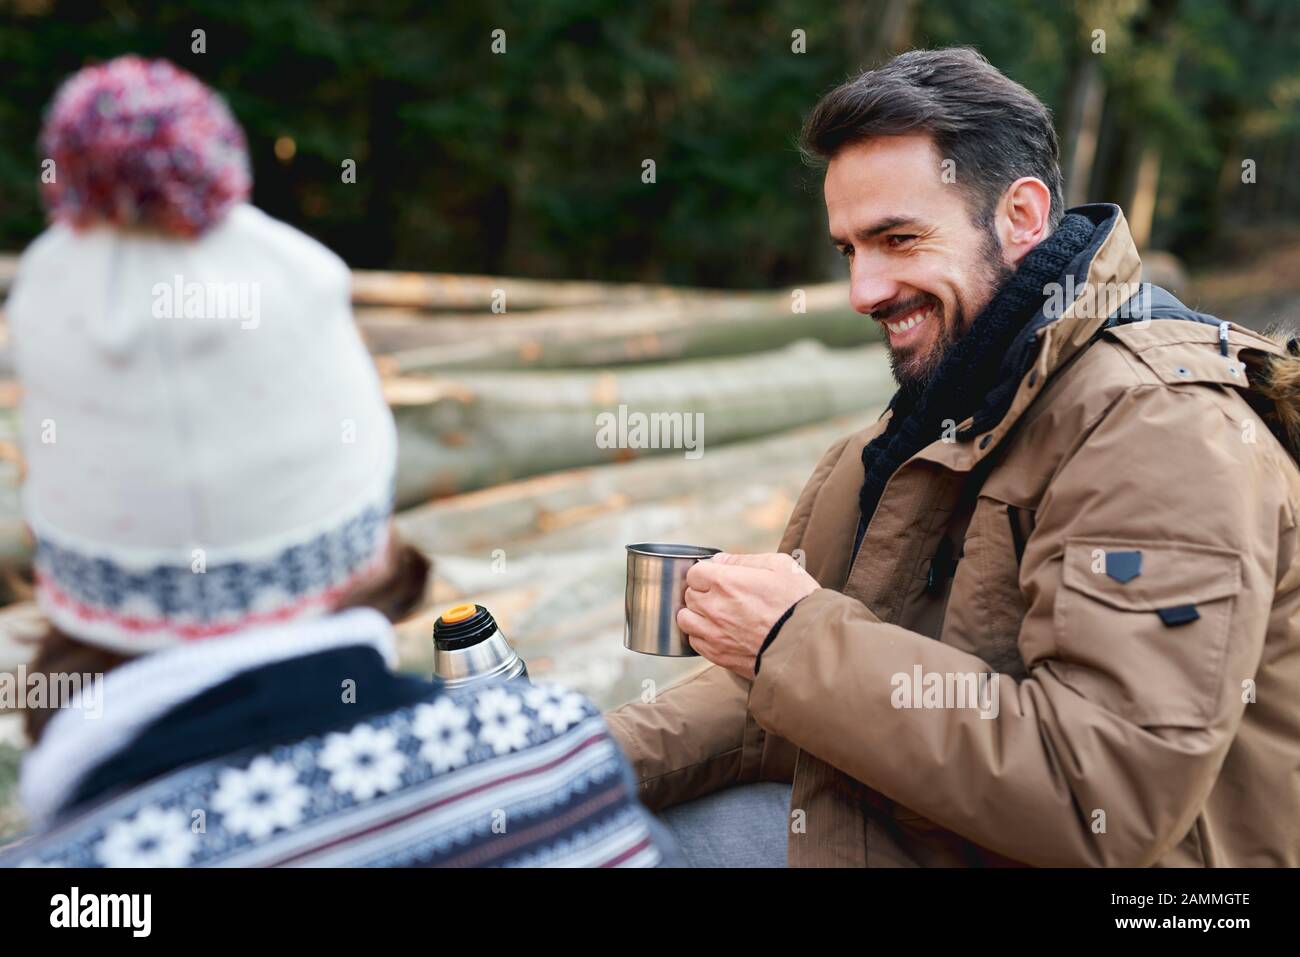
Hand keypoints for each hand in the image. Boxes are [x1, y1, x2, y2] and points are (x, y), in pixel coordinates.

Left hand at [677, 552, 819, 679]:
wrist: (809, 645)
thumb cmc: (798, 602)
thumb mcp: (780, 566)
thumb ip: (744, 560)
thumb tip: (720, 560)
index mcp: (725, 582)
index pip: (694, 573)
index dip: (707, 573)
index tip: (719, 578)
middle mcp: (713, 608)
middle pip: (689, 595)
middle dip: (703, 592)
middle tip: (723, 596)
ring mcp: (714, 634)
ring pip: (685, 620)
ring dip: (696, 614)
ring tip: (716, 615)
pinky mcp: (719, 656)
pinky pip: (695, 642)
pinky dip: (701, 636)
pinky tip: (718, 632)